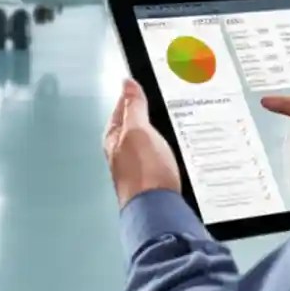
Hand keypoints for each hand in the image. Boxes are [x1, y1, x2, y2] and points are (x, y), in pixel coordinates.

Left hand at [103, 80, 180, 208]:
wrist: (158, 209)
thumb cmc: (145, 169)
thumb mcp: (138, 130)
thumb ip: (133, 106)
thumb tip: (127, 82)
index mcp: (114, 136)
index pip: (122, 106)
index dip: (133, 93)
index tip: (147, 81)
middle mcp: (121, 150)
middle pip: (134, 123)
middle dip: (147, 110)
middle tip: (164, 96)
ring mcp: (137, 164)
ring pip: (147, 138)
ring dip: (158, 128)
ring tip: (174, 116)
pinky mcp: (152, 176)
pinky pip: (157, 152)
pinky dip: (164, 144)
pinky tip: (175, 143)